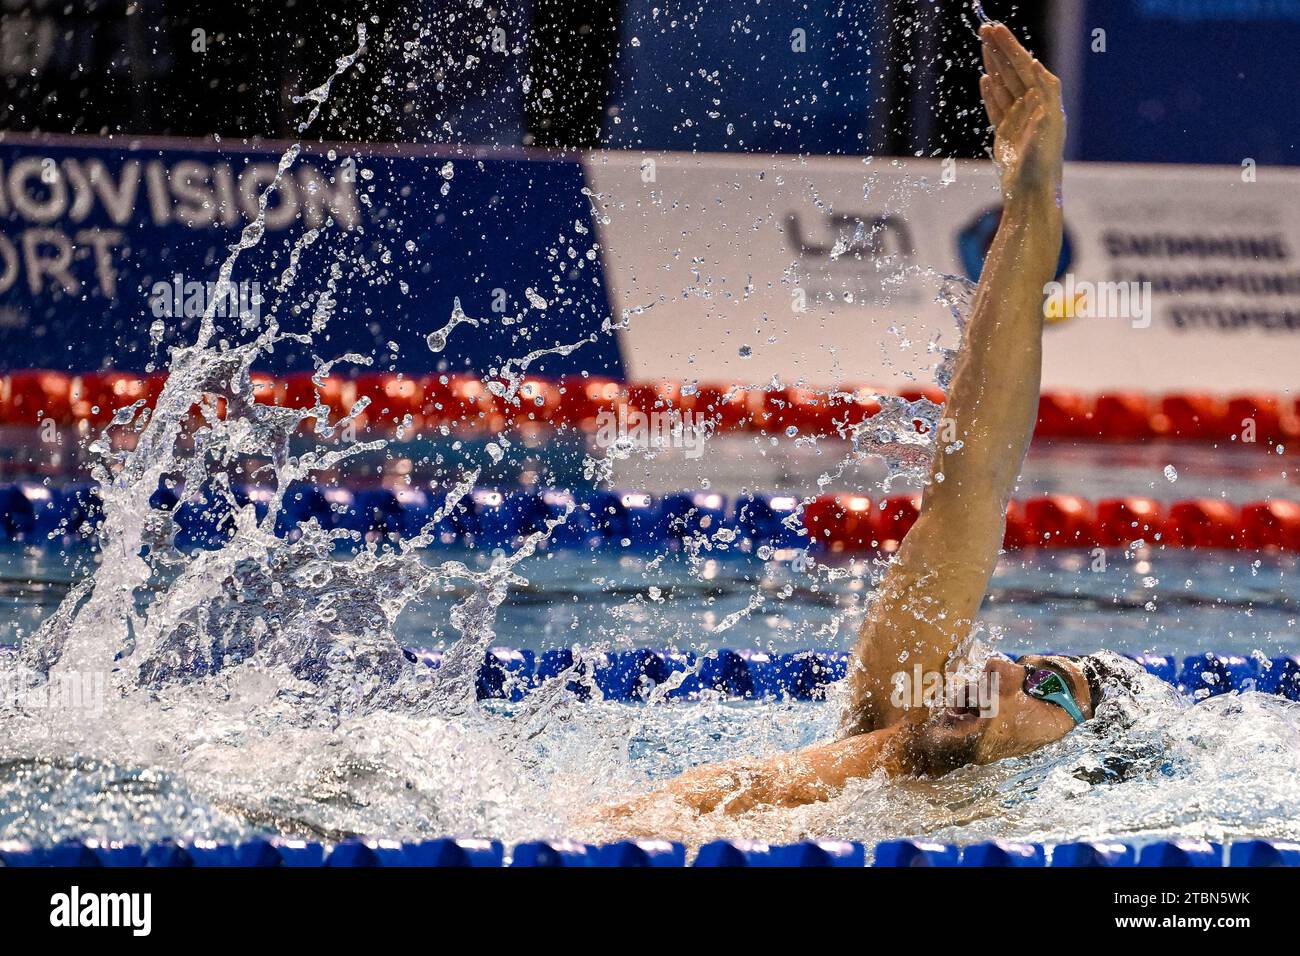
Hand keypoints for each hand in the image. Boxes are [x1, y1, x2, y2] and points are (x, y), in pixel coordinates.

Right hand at [979, 23, 1064, 200]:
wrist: (1029, 195)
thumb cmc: (1039, 171)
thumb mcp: (1040, 141)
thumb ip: (1037, 113)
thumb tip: (1037, 77)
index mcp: (1047, 105)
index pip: (1029, 69)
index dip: (1015, 51)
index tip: (1001, 33)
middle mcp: (1035, 108)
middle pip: (1015, 72)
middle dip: (1002, 49)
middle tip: (986, 28)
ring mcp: (1019, 119)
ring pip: (1004, 85)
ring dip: (995, 64)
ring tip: (984, 43)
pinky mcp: (1006, 132)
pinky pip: (997, 105)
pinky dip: (990, 91)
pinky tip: (985, 77)